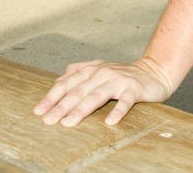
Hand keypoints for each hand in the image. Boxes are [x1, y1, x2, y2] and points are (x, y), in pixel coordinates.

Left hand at [33, 57, 172, 127]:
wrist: (153, 71)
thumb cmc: (123, 74)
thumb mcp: (99, 68)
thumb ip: (79, 71)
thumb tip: (59, 78)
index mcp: (92, 69)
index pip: (67, 83)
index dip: (52, 97)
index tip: (39, 111)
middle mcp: (102, 73)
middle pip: (78, 91)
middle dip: (61, 107)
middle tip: (48, 121)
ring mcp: (118, 80)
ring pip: (96, 96)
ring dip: (81, 110)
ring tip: (68, 123)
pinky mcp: (134, 89)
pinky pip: (125, 102)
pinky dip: (117, 111)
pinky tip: (110, 122)